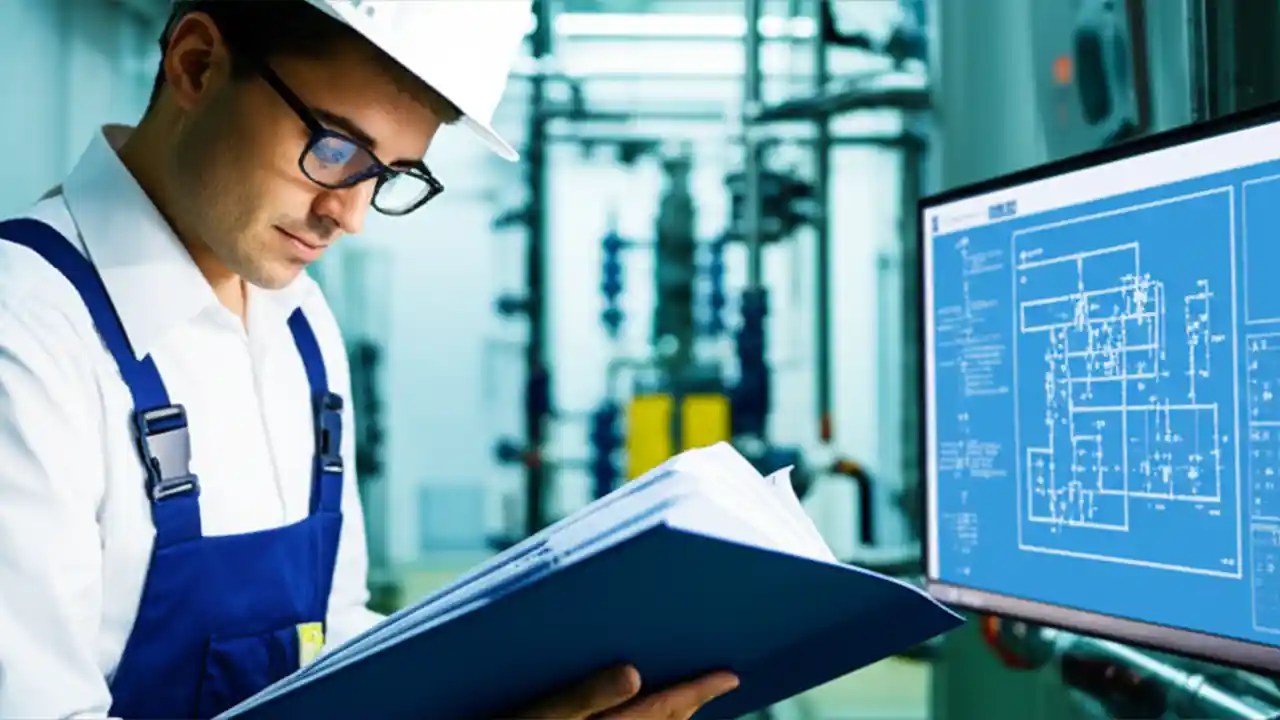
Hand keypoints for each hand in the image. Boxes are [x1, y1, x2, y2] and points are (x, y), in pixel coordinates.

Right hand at [504, 663, 739, 718]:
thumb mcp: (541, 715)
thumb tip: (634, 673)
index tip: (731, 675)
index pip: (666, 708)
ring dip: (670, 715)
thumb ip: (585, 695)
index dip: (700, 690)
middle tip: (714, 678)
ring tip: (681, 693)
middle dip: (690, 703)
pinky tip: (635, 708)